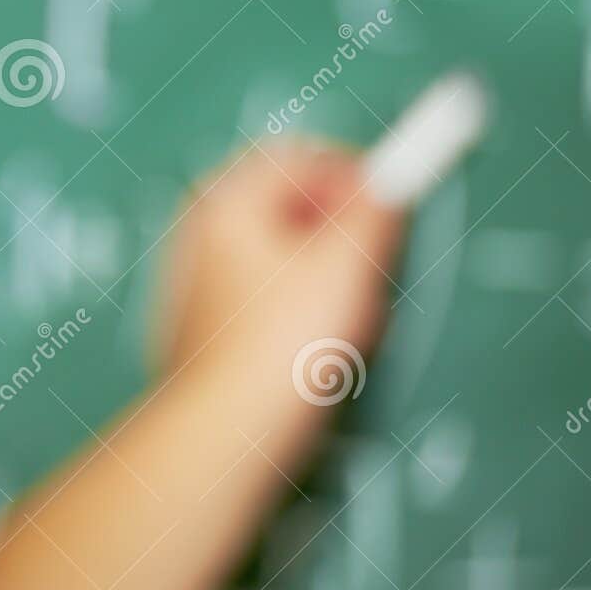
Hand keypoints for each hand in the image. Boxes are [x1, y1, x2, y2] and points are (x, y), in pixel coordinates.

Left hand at [156, 138, 405, 382]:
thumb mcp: (349, 264)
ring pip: (282, 258)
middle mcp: (200, 232)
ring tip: (346, 323)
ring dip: (325, 279)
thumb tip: (395, 171)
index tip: (391, 206)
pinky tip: (316, 352)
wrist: (227, 433)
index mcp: (225, 201)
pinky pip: (263, 300)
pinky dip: (297, 312)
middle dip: (341, 235)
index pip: (300, 155)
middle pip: (290, 208)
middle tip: (371, 271)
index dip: (354, 176)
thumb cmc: (280, 348)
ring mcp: (195, 281)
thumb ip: (376, 206)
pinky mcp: (202, 326)